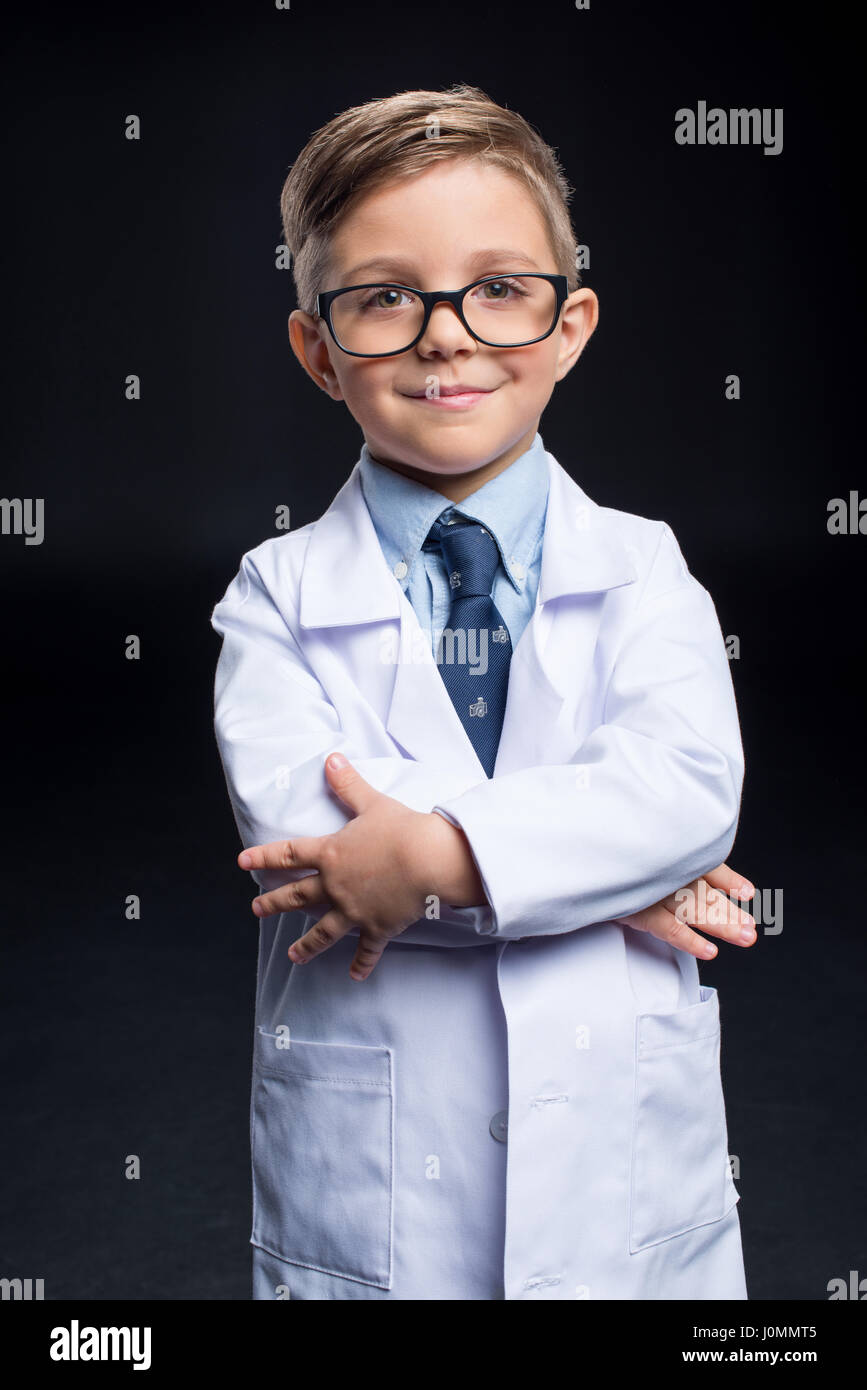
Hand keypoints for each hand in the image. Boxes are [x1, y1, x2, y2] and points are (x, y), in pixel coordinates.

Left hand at [237, 752, 485, 980]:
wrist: (429, 861)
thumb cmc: (402, 830)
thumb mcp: (372, 802)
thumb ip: (348, 784)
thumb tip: (331, 759)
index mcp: (331, 854)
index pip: (289, 855)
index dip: (263, 857)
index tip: (242, 863)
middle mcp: (335, 886)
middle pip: (297, 896)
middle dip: (273, 903)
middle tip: (256, 909)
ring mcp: (354, 910)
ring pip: (323, 931)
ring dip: (306, 945)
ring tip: (292, 957)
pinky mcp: (377, 927)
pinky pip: (367, 950)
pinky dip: (362, 963)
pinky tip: (355, 976)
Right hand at [614, 862, 755, 959]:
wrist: (576, 856)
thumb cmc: (609, 857)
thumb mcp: (636, 849)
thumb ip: (664, 859)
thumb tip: (694, 876)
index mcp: (667, 851)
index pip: (704, 865)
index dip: (727, 879)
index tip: (747, 892)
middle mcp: (663, 867)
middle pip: (703, 891)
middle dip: (729, 911)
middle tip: (750, 930)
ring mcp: (651, 888)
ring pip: (694, 908)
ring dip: (720, 924)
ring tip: (744, 937)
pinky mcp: (635, 907)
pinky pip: (668, 927)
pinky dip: (689, 940)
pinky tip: (709, 951)